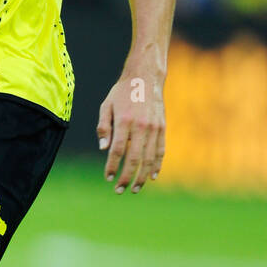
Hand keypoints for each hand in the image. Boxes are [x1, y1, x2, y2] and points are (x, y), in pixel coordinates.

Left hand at [96, 71, 164, 192]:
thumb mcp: (107, 105)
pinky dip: (157, 165)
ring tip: (135, 189)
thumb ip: (104, 127)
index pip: (117, 150)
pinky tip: (152, 176)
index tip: (108, 178)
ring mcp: (154, 128)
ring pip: (149, 158)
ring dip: (142, 176)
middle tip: (119, 190)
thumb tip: (103, 149)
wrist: (146, 77)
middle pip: (134, 158)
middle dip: (126, 177)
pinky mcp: (162, 128)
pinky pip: (160, 151)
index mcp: (124, 121)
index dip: (112, 166)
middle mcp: (141, 126)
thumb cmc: (122, 92)